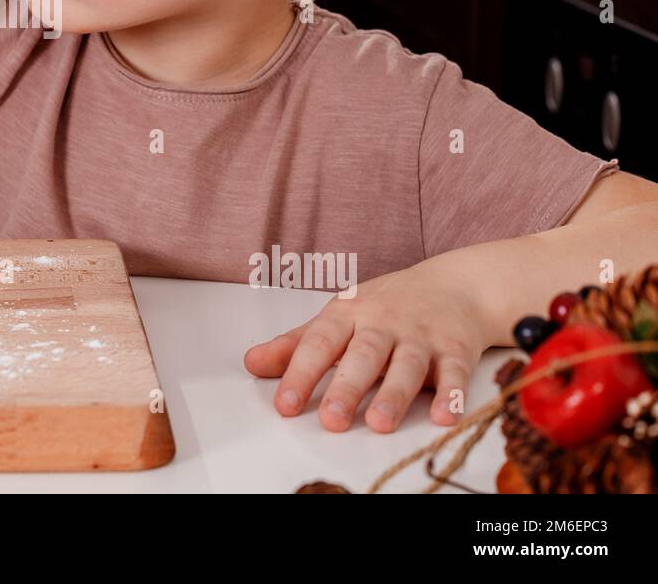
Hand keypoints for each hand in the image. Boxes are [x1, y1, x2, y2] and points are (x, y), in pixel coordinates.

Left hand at [243, 261, 498, 432]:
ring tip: (378, 423)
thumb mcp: (337, 317)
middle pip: (363, 356)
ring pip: (407, 366)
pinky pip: (455, 372)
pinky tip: (442, 418)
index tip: (285, 405)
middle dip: (346, 388)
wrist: (454, 285)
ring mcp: (421, 336)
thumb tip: (251, 363)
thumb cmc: (385, 306)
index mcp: (348, 314)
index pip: (319, 344)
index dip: (300, 374)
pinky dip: (452, 395)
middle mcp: (384, 324)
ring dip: (393, 394)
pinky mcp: (456, 349)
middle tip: (331, 420)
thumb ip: (295, 344)